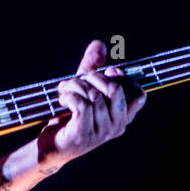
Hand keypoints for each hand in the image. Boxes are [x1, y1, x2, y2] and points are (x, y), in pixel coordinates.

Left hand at [31, 39, 145, 168]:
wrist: (50, 147)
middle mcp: (116, 126)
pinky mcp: (83, 134)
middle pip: (115, 90)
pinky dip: (68, 96)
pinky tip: (62, 100)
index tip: (107, 72)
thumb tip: (99, 44)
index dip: (124, 78)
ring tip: (63, 89)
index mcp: (123, 117)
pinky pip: (81, 104)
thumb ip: (93, 67)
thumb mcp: (83, 89)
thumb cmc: (69, 117)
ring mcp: (101, 133)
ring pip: (93, 95)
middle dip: (93, 77)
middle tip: (78, 78)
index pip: (139, 95)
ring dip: (73, 86)